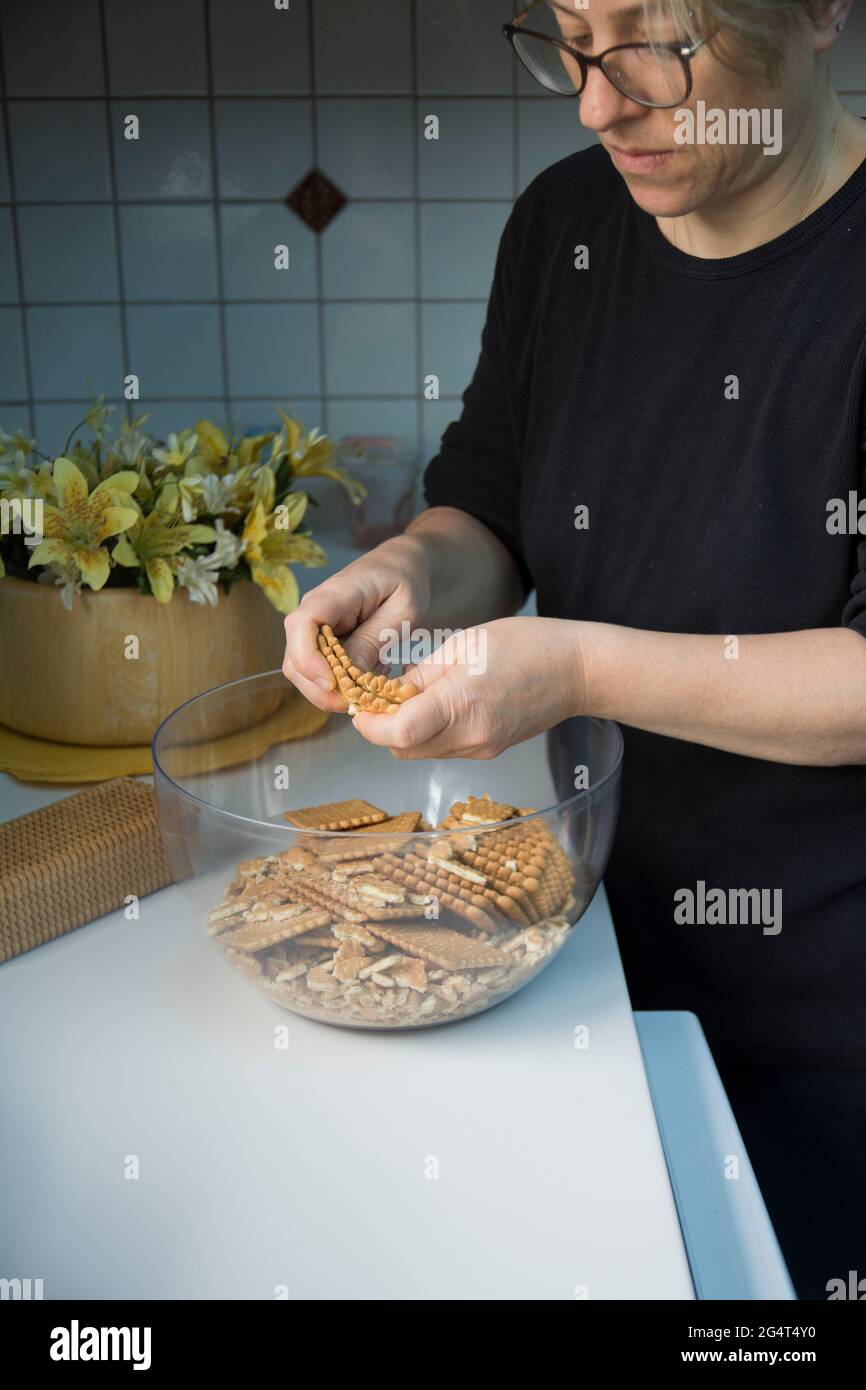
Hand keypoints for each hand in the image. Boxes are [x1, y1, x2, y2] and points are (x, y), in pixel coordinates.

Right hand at [282, 534, 431, 713]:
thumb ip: (374, 639)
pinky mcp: (321, 643)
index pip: (300, 625)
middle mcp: (314, 612)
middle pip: (295, 659)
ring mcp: (314, 629)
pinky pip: (318, 672)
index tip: (332, 684)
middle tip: (360, 701)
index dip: (308, 659)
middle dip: (321, 689)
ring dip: (331, 692)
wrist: (403, 569)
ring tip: (369, 688)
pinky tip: (367, 679)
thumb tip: (346, 676)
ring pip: (302, 672)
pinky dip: (339, 686)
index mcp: (334, 594)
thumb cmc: (406, 582)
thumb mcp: (403, 610)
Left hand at [352, 616, 586, 758]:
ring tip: (411, 696)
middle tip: (380, 696)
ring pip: (421, 752)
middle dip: (382, 728)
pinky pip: (443, 748)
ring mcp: (480, 748)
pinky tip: (437, 704)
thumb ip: (421, 674)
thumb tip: (386, 691)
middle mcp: (470, 736)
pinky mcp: (488, 750)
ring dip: (405, 731)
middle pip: (403, 749)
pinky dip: (428, 732)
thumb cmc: (526, 646)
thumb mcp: (465, 645)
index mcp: (461, 704)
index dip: (369, 724)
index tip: (360, 704)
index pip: (397, 733)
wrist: (577, 672)